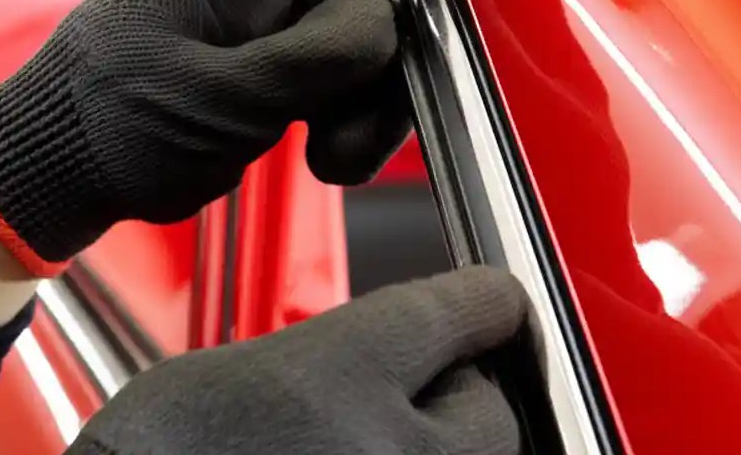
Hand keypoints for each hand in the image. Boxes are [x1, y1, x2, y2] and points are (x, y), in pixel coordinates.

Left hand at [0, 0, 471, 274]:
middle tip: (369, 114)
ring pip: (365, 49)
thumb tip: (387, 29)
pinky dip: (352, 123)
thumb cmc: (106, 118)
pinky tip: (326, 157)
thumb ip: (305, 61)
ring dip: (368, 106)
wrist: (66, 170)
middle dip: (382, 58)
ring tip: (335, 154)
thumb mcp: (210, 96)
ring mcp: (268, 26)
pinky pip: (347, 84)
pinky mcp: (278, 70)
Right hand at [67, 267, 527, 454]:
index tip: (497, 302)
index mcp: (344, 373)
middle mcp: (390, 451)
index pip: (463, 313)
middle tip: (424, 390)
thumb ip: (340, 359)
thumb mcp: (243, 374)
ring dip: (447, 450)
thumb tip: (405, 357)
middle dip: (463, 392)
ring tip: (381, 441)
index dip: (487, 301)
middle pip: (489, 406)